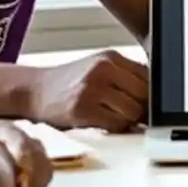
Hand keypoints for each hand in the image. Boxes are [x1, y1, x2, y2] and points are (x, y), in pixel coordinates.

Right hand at [25, 50, 147, 131]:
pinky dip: (116, 128)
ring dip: (130, 121)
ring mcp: (92, 89)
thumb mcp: (98, 68)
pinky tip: (105, 124)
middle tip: (136, 116)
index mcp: (111, 58)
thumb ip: (124, 75)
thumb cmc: (69, 83)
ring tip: (117, 119)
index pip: (149, 76)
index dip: (152, 94)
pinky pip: (115, 124)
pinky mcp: (83, 110)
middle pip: (144, 94)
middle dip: (143, 109)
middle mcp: (103, 70)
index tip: (149, 104)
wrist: (33, 90)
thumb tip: (154, 93)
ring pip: (132, 111)